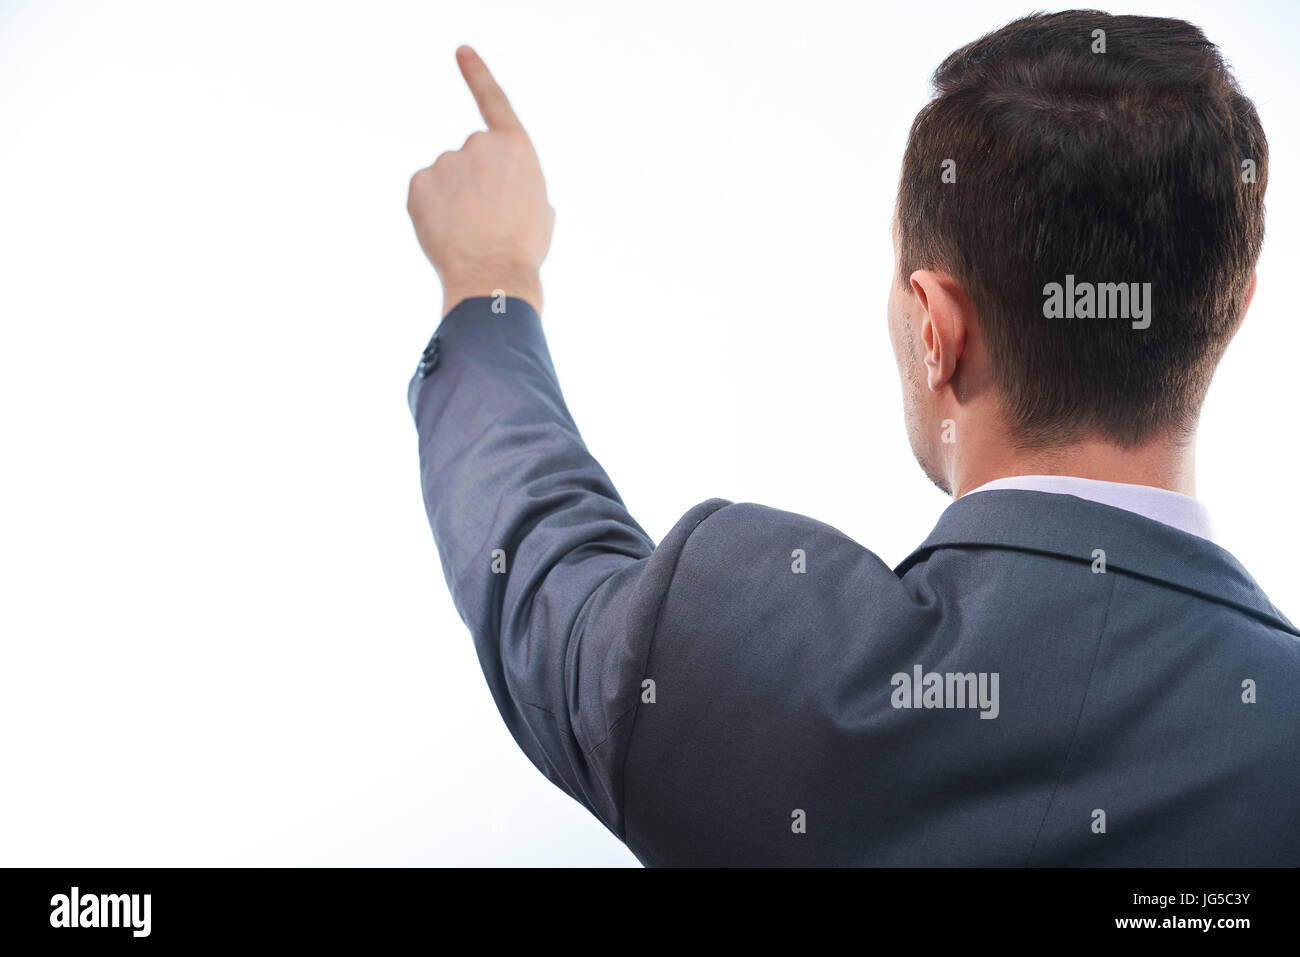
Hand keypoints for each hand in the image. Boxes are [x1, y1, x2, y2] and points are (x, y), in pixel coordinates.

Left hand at [407, 46, 554, 315]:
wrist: (493, 277)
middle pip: (470, 158)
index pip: (493, 100)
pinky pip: (425, 193)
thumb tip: (508, 191)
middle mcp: (479, 144)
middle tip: (487, 222)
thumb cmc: (523, 250)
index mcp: (515, 147)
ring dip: (454, 201)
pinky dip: (432, 212)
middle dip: (474, 184)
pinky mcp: (419, 181)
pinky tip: (447, 234)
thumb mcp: (539, 210)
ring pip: (446, 179)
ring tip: (469, 233)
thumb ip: (521, 184)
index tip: (461, 52)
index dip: (477, 74)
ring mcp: (447, 161)